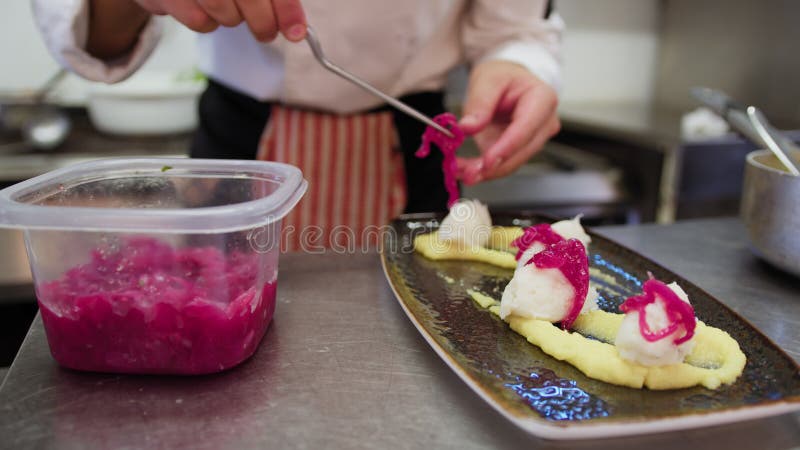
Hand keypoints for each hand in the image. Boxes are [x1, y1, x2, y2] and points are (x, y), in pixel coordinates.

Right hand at [135, 0, 306, 41]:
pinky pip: (200, 21)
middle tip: (266, 33)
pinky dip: (207, 22)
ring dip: (231, 17)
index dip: (286, 8)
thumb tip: (294, 26)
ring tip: (227, 6)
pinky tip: (203, 7)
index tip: (297, 32)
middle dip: (263, 22)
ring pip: (225, 13)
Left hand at [456, 60, 559, 184]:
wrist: (507, 82)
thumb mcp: (487, 80)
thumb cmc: (502, 76)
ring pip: (512, 163)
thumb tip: (467, 127)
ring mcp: (535, 139)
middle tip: (465, 172)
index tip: (486, 161)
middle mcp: (545, 123)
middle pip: (520, 152)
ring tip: (459, 171)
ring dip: (485, 171)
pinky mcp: (521, 151)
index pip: (525, 129)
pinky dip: (484, 170)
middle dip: (492, 166)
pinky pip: (504, 164)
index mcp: (542, 99)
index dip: (506, 148)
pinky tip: (466, 170)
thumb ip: (479, 104)